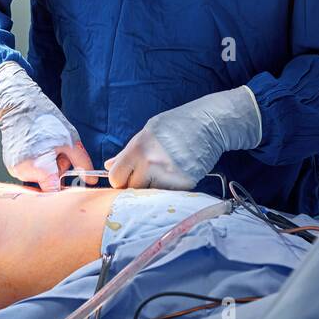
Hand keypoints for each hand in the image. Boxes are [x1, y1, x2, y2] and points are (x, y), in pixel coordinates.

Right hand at [0, 61, 95, 191]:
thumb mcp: (70, 140)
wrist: (20, 105)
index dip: (65, 189)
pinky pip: (29, 172)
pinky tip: (36, 148)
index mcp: (40, 166)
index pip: (53, 193)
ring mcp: (14, 169)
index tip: (72, 182)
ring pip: (38, 178)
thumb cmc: (46, 120)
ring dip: (46, 168)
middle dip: (57, 173)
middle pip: (47, 185)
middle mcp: (23, 172)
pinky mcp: (10, 165)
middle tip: (58, 153)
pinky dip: (36, 164)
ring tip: (46, 147)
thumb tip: (91, 180)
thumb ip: (82, 163)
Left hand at [106, 86, 260, 190]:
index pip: (116, 177)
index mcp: (138, 149)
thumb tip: (108, 166)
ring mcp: (168, 176)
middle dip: (137, 184)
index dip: (120, 179)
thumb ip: (127, 153)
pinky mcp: (184, 185)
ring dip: (155, 187)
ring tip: (165, 171)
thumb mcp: (148, 133)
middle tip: (150, 174)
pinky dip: (170, 188)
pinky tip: (176, 173)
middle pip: (132, 189)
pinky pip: (169, 194)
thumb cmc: (176, 125)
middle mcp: (150, 164)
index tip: (126, 177)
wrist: (209, 124)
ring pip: (150, 193)